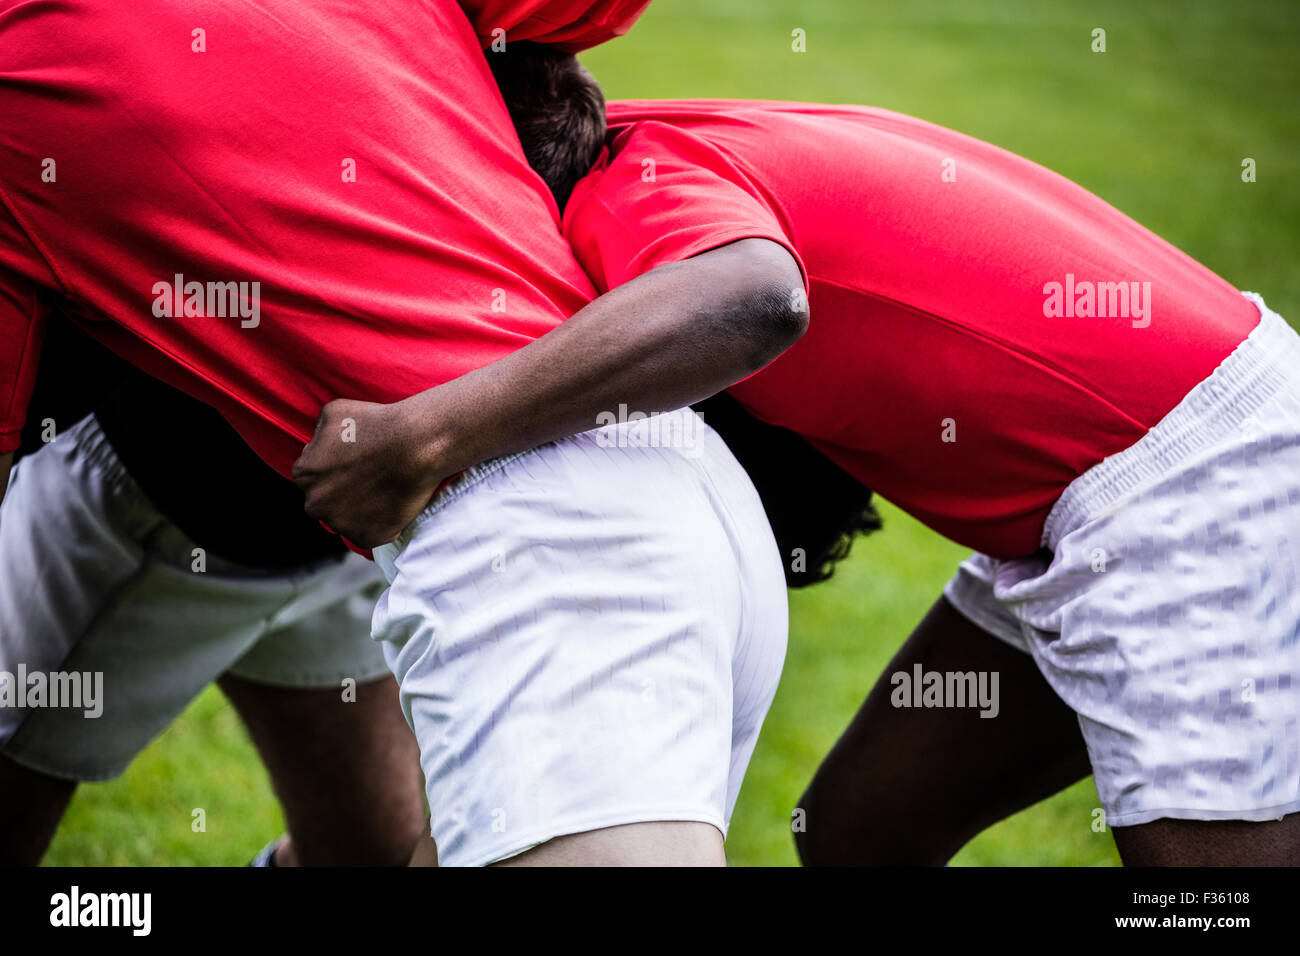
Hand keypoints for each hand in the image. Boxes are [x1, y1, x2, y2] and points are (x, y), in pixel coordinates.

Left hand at [291, 398, 443, 547]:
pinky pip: (368, 535)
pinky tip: (392, 504)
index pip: (311, 478)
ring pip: (346, 520)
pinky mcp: (366, 538)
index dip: (334, 472)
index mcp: (304, 474)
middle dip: (342, 494)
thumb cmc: (377, 422)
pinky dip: (379, 525)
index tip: (355, 465)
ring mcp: (340, 524)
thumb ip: (318, 434)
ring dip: (360, 510)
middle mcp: (315, 503)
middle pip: (325, 502)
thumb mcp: (334, 412)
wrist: (416, 444)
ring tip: (384, 490)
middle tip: (369, 479)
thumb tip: (317, 446)